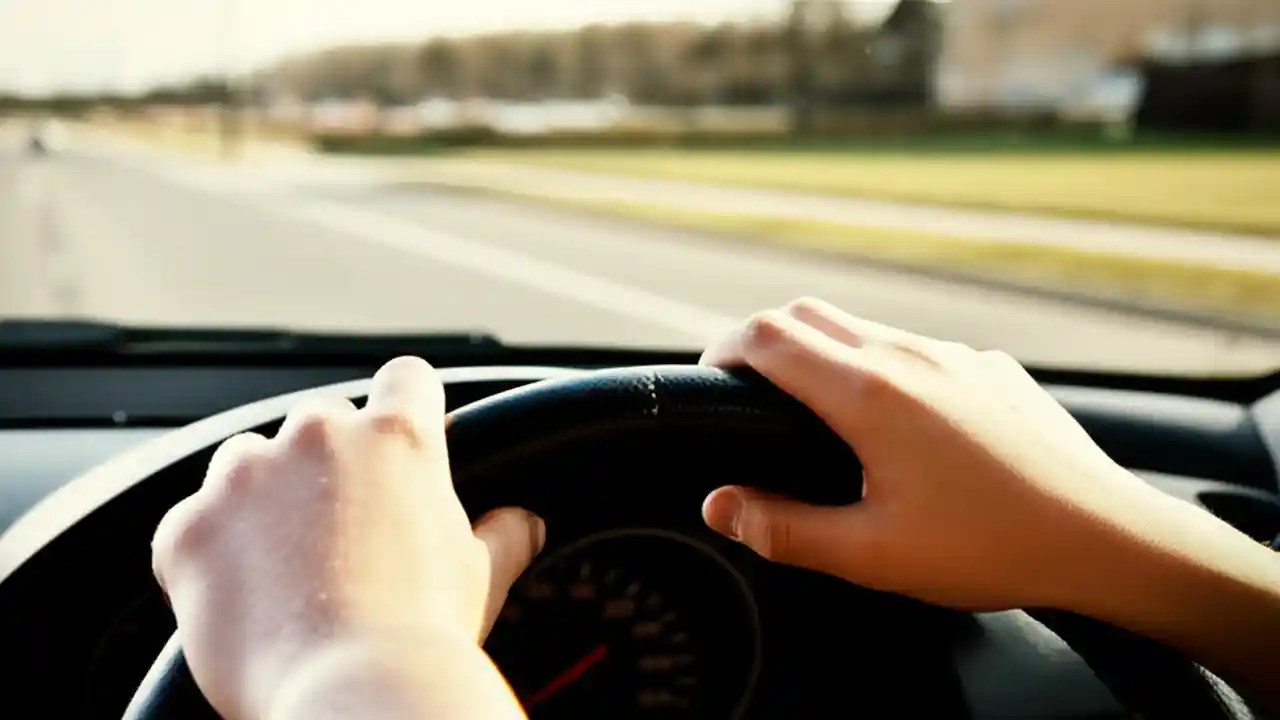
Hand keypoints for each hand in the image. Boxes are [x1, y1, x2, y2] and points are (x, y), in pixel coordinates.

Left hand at [151, 357, 544, 719]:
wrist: (354, 694)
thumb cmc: (425, 636)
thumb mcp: (479, 574)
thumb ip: (501, 535)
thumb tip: (524, 523)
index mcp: (399, 436)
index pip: (405, 380)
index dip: (404, 408)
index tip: (396, 445)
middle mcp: (319, 435)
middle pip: (318, 423)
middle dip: (326, 467)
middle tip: (341, 536)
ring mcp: (245, 477)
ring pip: (244, 463)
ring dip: (259, 500)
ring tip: (283, 571)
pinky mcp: (189, 528)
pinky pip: (192, 525)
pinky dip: (211, 556)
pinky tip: (245, 601)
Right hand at [698, 298, 1176, 612]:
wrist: (1104, 535)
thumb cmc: (990, 546)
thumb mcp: (872, 555)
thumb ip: (783, 529)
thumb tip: (719, 506)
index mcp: (870, 394)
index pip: (768, 337)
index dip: (722, 349)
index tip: (708, 377)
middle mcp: (909, 356)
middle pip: (807, 313)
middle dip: (762, 339)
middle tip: (743, 385)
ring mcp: (954, 354)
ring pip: (862, 325)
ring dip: (820, 350)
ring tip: (812, 408)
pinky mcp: (989, 367)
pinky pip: (916, 348)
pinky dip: (878, 365)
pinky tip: (897, 425)